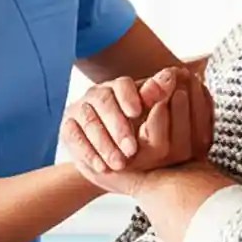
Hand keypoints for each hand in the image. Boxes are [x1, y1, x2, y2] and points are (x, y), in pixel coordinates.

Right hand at [75, 86, 194, 195]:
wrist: (113, 156)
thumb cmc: (137, 130)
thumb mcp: (151, 115)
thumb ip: (158, 95)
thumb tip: (173, 74)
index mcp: (118, 87)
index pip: (122, 84)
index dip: (129, 97)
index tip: (137, 113)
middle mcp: (96, 94)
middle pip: (104, 102)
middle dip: (118, 127)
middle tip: (133, 150)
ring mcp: (79, 109)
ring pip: (89, 121)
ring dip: (104, 144)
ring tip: (120, 164)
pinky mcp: (67, 127)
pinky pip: (74, 137)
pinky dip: (87, 153)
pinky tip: (101, 167)